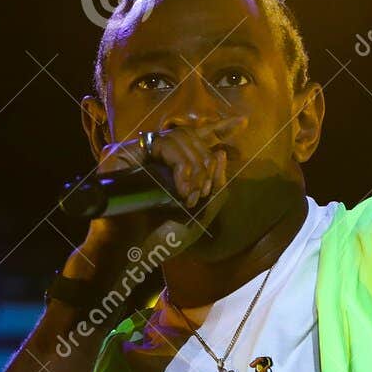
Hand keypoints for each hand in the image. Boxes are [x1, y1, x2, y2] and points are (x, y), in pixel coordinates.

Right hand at [65, 113, 246, 281]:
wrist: (136, 251)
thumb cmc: (165, 238)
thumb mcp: (201, 214)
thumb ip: (216, 186)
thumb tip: (220, 151)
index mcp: (177, 168)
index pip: (199, 138)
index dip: (221, 127)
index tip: (243, 120)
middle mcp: (160, 156)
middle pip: (194, 137)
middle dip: (205, 165)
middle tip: (199, 194)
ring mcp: (143, 154)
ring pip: (182, 141)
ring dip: (195, 170)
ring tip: (188, 198)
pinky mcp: (128, 154)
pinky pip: (168, 148)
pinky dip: (181, 167)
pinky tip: (181, 191)